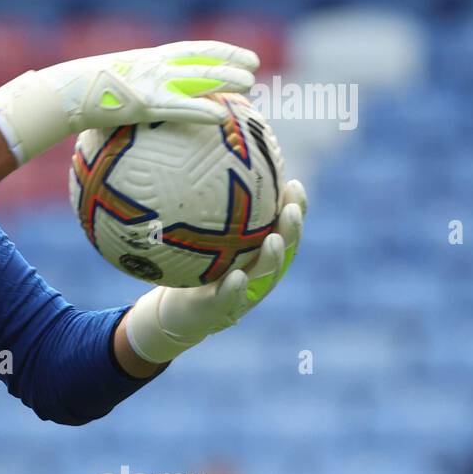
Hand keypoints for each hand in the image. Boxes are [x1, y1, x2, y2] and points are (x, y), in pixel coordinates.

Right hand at [0, 40, 258, 165]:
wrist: (62, 94)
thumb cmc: (77, 98)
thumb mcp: (104, 94)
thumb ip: (124, 101)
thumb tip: (126, 116)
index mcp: (146, 59)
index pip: (189, 49)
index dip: (217, 50)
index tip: (241, 54)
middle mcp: (153, 65)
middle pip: (200, 59)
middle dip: (229, 60)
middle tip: (254, 67)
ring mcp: (151, 82)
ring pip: (197, 77)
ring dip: (226, 79)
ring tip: (251, 84)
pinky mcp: (146, 103)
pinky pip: (182, 107)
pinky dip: (204, 110)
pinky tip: (224, 118)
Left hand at [123, 180, 306, 364]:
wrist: (177, 312)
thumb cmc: (193, 267)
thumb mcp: (203, 235)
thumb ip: (210, 207)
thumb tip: (204, 161)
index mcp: (259, 252)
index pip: (284, 227)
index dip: (295, 208)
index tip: (294, 184)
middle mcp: (259, 273)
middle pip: (283, 250)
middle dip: (291, 230)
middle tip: (292, 210)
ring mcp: (243, 293)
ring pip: (264, 275)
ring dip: (270, 258)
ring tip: (272, 240)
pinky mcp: (220, 310)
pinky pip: (229, 299)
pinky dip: (236, 289)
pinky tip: (238, 277)